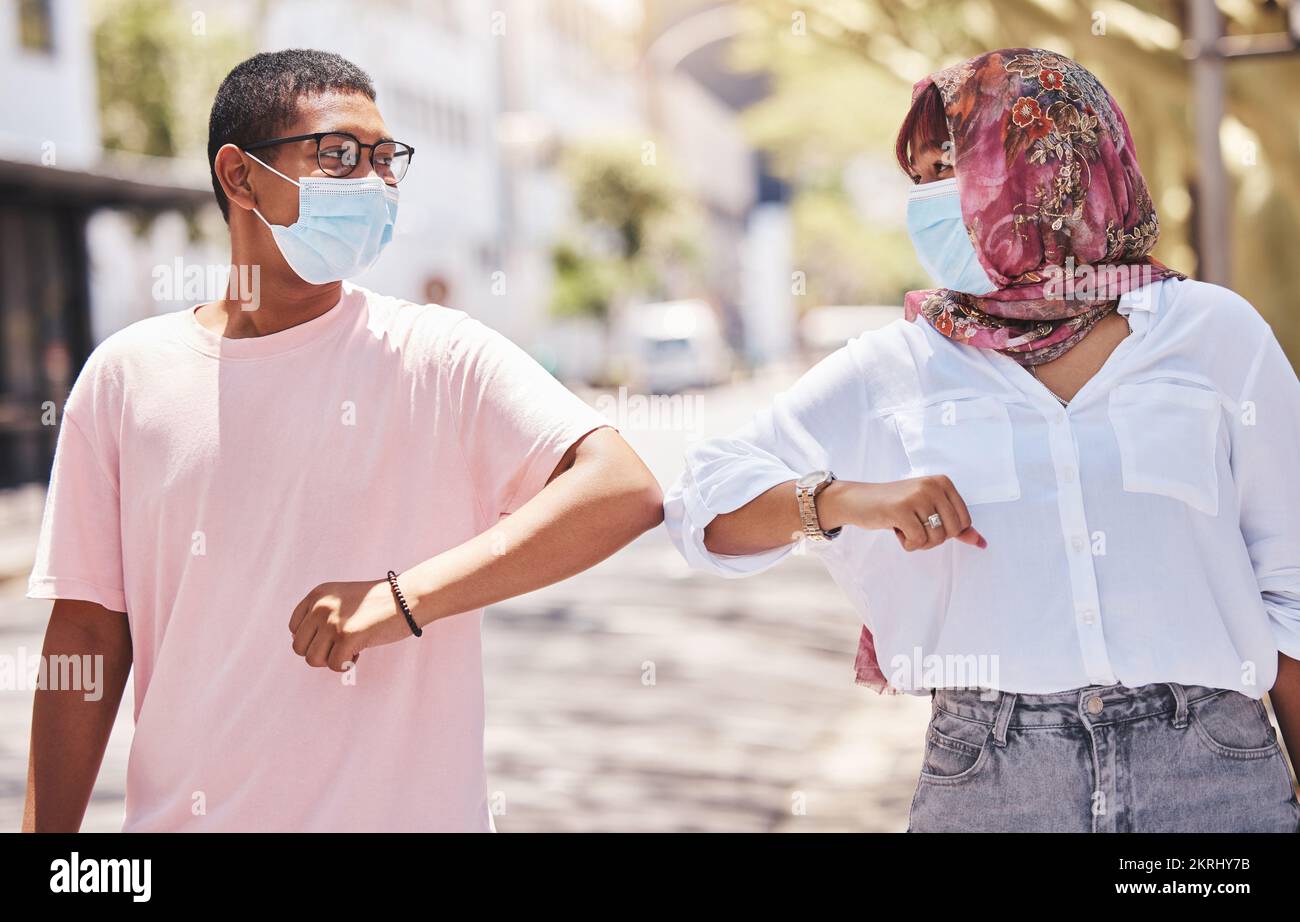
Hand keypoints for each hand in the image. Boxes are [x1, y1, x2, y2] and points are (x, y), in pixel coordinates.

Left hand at [289, 578, 416, 671]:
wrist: (408, 598)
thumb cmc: (379, 603)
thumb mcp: (343, 600)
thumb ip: (321, 616)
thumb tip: (301, 645)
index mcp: (317, 595)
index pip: (294, 628)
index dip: (314, 639)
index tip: (334, 636)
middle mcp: (320, 606)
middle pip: (299, 647)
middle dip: (321, 652)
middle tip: (343, 645)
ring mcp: (332, 621)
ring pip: (313, 659)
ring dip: (333, 659)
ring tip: (352, 647)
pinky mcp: (346, 636)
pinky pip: (335, 665)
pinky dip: (347, 664)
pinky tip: (361, 650)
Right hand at [829, 477, 986, 551]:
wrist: (857, 500)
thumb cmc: (895, 506)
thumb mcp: (928, 510)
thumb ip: (955, 525)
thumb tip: (981, 542)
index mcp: (943, 483)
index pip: (964, 521)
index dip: (946, 531)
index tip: (927, 521)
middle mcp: (933, 486)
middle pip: (952, 531)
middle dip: (933, 538)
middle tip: (914, 526)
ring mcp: (917, 496)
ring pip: (936, 538)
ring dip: (919, 541)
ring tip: (904, 526)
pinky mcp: (902, 510)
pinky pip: (918, 541)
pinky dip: (908, 543)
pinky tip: (896, 530)